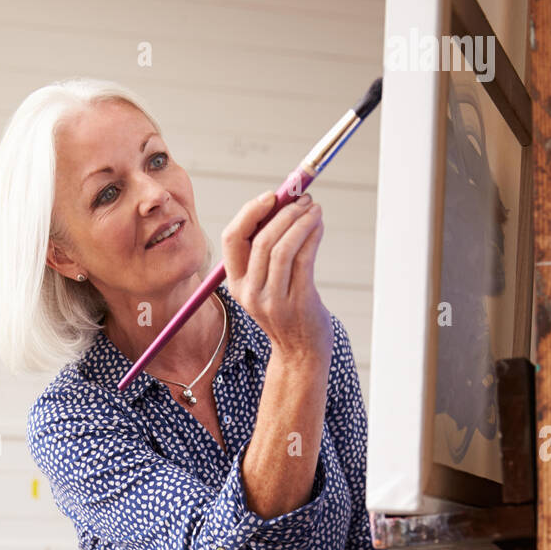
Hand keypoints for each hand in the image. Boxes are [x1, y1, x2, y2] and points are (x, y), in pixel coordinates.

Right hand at [221, 190, 333, 367]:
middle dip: (284, 212)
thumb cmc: (287, 312)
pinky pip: (304, 259)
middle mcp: (250, 293)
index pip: (232, 238)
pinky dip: (312, 235)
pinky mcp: (298, 302)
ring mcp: (273, 300)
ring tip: (314, 208)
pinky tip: (318, 225)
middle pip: (261, 240)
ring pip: (283, 247)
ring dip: (301, 221)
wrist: (301, 354)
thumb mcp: (266, 286)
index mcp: (237, 284)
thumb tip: (283, 205)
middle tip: (302, 199)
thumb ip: (266, 253)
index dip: (250, 212)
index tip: (271, 196)